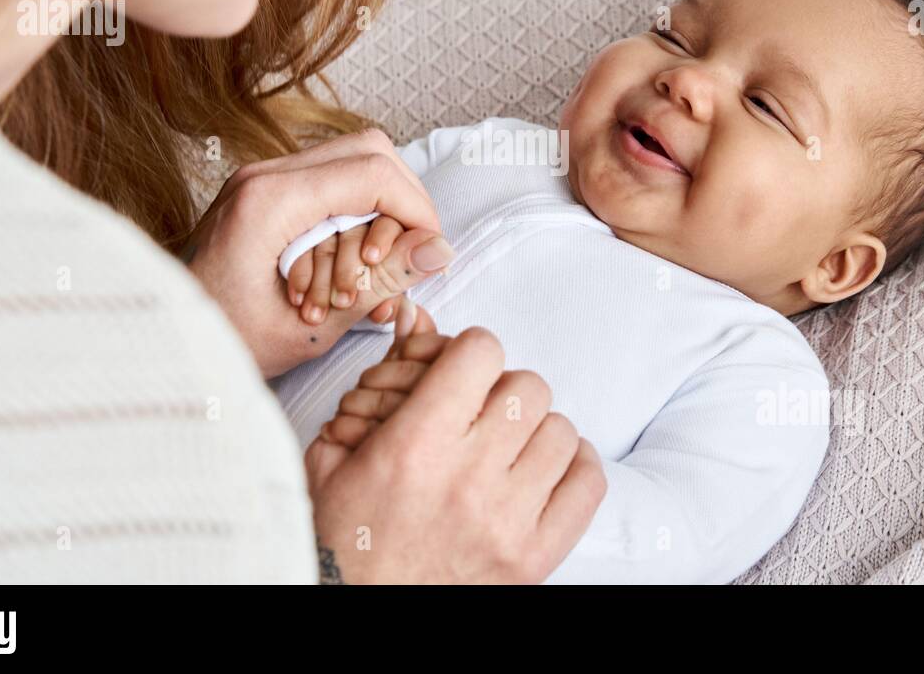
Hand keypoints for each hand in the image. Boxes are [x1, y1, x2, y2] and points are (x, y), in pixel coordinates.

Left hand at [182, 129, 453, 378]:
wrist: (161, 350)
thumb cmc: (221, 347)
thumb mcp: (313, 328)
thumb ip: (380, 283)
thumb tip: (438, 251)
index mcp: (270, 202)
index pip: (373, 173)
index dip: (417, 209)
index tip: (430, 250)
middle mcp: (263, 176)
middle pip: (369, 150)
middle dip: (403, 201)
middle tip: (411, 254)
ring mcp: (259, 180)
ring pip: (351, 162)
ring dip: (378, 210)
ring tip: (373, 273)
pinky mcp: (260, 193)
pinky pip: (326, 183)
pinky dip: (352, 217)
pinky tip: (348, 270)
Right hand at [305, 325, 607, 583]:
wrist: (352, 611)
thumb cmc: (338, 537)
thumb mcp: (336, 451)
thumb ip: (383, 378)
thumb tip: (415, 313)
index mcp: (415, 446)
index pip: (481, 352)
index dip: (470, 351)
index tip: (461, 370)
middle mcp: (467, 480)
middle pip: (528, 387)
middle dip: (502, 390)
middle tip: (480, 412)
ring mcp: (507, 522)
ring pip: (560, 431)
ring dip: (535, 430)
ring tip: (507, 447)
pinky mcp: (534, 557)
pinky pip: (587, 484)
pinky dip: (573, 468)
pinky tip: (540, 471)